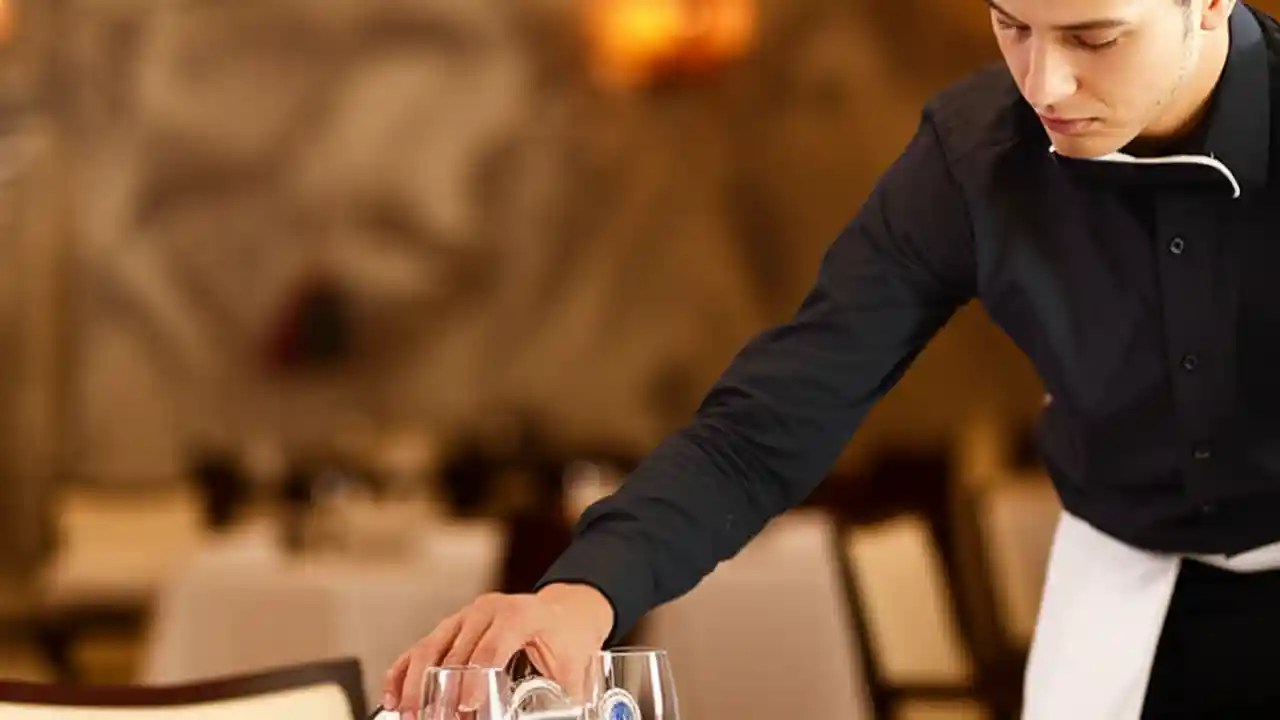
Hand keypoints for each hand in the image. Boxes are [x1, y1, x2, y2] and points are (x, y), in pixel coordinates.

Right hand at [381, 583, 613, 714]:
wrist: (565, 610)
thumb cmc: (569, 636)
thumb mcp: (575, 667)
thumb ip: (565, 702)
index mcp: (519, 616)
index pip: (490, 651)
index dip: (474, 682)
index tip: (465, 708)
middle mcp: (488, 611)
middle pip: (455, 655)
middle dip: (442, 694)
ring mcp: (465, 616)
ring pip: (429, 649)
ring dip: (415, 686)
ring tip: (410, 715)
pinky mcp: (452, 625)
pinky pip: (421, 647)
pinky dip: (404, 672)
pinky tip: (394, 696)